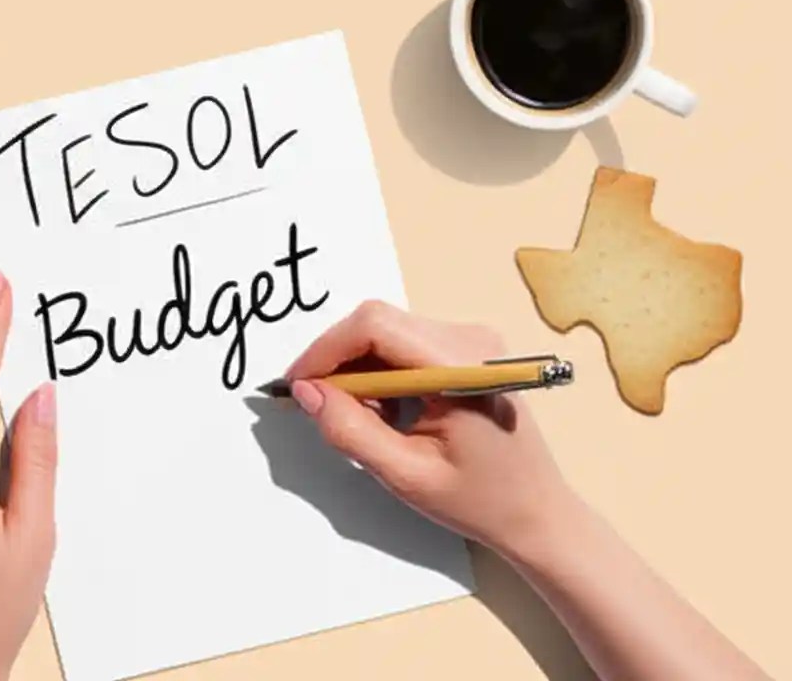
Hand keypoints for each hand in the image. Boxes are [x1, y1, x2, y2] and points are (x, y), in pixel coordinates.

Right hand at [285, 301, 575, 556]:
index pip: (375, 326)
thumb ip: (351, 431)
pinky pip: (404, 344)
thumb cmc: (481, 501)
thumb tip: (306, 392)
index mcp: (462, 367)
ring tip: (363, 419)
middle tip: (317, 406)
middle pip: (377, 323)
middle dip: (337, 361)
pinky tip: (388, 413)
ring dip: (359, 370)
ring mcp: (472, 341)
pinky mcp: (468, 350)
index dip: (325, 350)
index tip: (297, 387)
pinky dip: (380, 373)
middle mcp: (471, 340)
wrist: (538, 512)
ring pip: (386, 332)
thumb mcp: (406, 475)